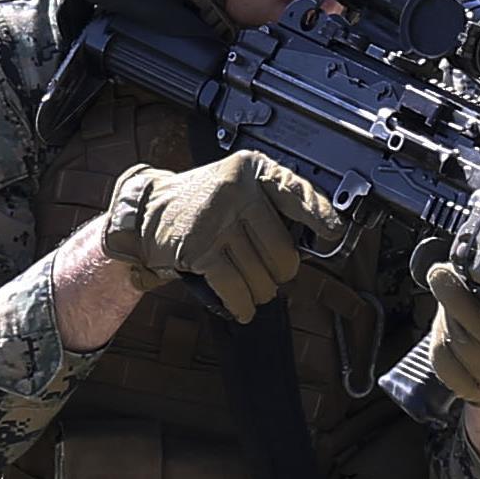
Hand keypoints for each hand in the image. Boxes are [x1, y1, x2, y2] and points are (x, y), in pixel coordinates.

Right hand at [97, 150, 339, 324]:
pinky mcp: (197, 249)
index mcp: (251, 170)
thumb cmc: (202, 204)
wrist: (147, 212)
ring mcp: (215, 220)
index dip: (317, 215)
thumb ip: (272, 204)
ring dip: (260, 291)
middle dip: (280, 273)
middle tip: (271, 273)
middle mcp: (235, 190)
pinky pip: (234, 287)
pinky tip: (244, 307)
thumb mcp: (238, 187)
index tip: (332, 232)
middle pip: (282, 250)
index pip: (294, 192)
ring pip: (260, 274)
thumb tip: (311, 240)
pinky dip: (242, 303)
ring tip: (254, 289)